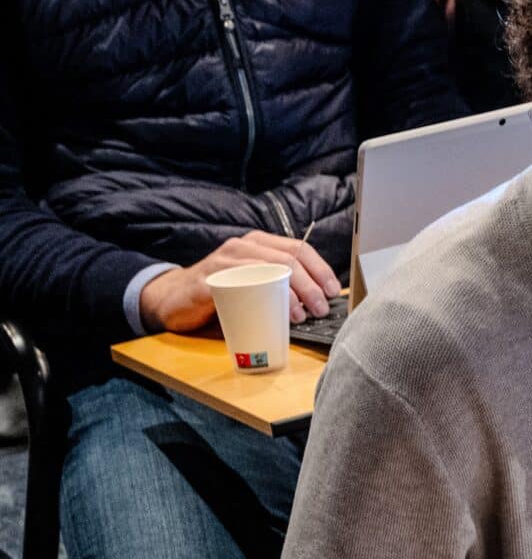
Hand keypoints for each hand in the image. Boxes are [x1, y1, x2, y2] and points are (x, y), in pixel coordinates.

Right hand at [138, 231, 340, 332]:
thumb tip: (317, 303)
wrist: (172, 299)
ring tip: (303, 315)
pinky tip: (273, 313)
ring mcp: (224, 262)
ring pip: (268, 270)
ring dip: (291, 294)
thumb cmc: (220, 293)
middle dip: (311, 285)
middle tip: (321, 308)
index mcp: (258, 244)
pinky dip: (262, 299)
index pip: (298, 248)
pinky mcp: (208, 281)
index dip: (320, 269)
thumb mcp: (252, 281)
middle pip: (287, 259)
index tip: (333, 290)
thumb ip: (276, 283)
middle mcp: (243, 247)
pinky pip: (241, 286)